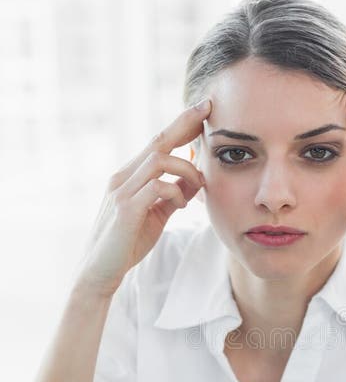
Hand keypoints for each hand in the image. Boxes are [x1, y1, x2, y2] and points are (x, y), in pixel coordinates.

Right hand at [74, 100, 210, 297]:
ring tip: (199, 185)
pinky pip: (157, 186)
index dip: (180, 124)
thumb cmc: (128, 243)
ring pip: (159, 159)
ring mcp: (122, 191)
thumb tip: (197, 181)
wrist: (101, 271)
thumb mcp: (156, 215)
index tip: (203, 110)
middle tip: (208, 109)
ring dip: (187, 169)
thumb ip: (173, 196)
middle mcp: (123, 176)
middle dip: (185, 122)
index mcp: (130, 176)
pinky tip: (183, 205)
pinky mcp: (125, 208)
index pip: (158, 142)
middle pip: (158, 140)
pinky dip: (176, 191)